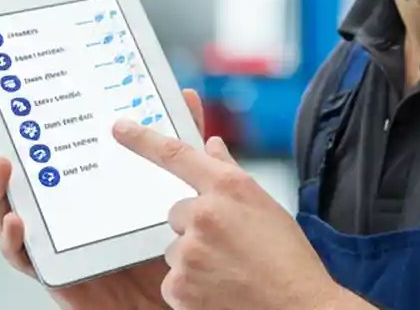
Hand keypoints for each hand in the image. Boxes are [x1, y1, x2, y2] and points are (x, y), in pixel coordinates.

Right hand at [0, 89, 205, 309]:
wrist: (173, 292)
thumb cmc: (166, 238)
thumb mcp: (173, 182)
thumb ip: (177, 142)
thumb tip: (187, 95)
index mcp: (73, 184)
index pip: (35, 152)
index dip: (11, 129)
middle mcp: (52, 210)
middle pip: (7, 179)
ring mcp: (48, 240)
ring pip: (6, 214)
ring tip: (2, 165)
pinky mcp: (52, 271)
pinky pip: (24, 257)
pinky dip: (14, 239)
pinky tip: (17, 220)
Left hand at [111, 120, 371, 309]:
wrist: (299, 307)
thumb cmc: (288, 260)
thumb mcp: (265, 206)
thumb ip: (231, 173)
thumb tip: (212, 146)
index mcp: (229, 187)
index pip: (176, 154)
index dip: (142, 138)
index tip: (120, 127)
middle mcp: (205, 213)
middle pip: (177, 212)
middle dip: (194, 227)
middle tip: (228, 246)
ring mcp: (190, 251)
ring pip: (176, 248)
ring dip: (194, 258)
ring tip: (230, 271)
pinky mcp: (179, 285)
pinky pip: (173, 279)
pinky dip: (191, 287)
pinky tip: (219, 290)